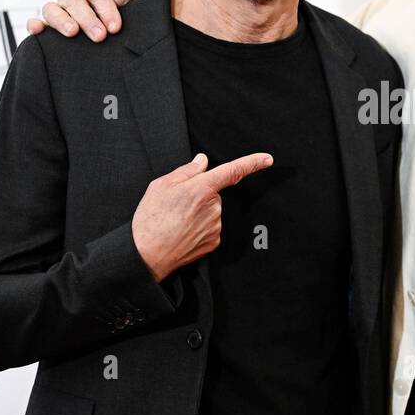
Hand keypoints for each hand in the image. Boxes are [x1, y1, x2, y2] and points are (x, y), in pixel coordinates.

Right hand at [25, 0, 136, 40]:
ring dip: (62, 20)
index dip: (105, 7)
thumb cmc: (116, 12)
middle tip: (100, 36)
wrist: (110, 27)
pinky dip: (35, 25)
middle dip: (88, 18)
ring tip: (72, 32)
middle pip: (74, 0)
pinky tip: (38, 30)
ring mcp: (58, 10)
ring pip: (52, 9)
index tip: (115, 26)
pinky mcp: (47, 26)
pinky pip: (36, 22)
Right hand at [131, 152, 273, 281]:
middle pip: (213, 193)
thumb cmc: (150, 219)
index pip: (233, 170)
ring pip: (212, 210)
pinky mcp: (214, 241)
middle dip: (199, 194)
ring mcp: (216, 226)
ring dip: (198, 212)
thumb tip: (202, 161)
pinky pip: (210, 227)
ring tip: (175, 221)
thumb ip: (186, 171)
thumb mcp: (161, 186)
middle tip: (176, 205)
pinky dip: (199, 227)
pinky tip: (182, 232)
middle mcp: (214, 207)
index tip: (268, 159)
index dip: (253, 162)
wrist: (147, 255)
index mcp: (201, 189)